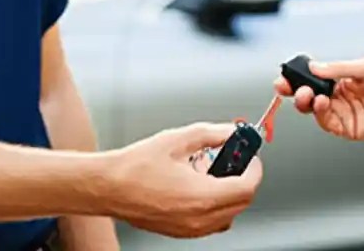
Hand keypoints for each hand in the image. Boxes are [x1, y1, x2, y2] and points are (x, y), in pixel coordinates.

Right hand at [105, 122, 261, 237]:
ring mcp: (190, 229)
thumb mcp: (180, 139)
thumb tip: (232, 132)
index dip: (254, 169)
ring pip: (227, 214)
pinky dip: (213, 204)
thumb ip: (213, 134)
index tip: (251, 156)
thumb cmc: (136, 166)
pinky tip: (195, 184)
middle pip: (241, 202)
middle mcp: (199, 218)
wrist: (108, 186)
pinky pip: (210, 222)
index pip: (248, 187)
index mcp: (203, 196)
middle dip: (242, 179)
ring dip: (228, 192)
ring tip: (209, 171)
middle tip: (234, 160)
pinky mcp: (180, 231)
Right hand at [273, 56, 363, 141]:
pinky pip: (326, 122)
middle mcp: (341, 96)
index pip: (314, 77)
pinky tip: (322, 102)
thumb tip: (313, 67)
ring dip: (305, 101)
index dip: (299, 77)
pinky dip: (319, 113)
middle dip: (294, 90)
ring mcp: (344, 112)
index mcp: (344, 78)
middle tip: (284, 86)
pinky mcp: (348, 128)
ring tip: (307, 94)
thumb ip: (337, 68)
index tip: (285, 74)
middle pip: (309, 94)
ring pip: (314, 109)